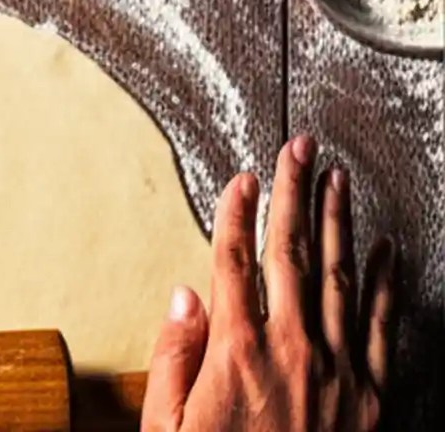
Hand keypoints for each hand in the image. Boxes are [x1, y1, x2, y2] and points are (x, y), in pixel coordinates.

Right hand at [141, 136, 395, 430]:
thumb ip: (174, 359)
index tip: (240, 182)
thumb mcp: (167, 427)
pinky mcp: (371, 394)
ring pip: (340, 276)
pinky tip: (385, 249)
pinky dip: (384, 281)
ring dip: (338, 221)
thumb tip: (183, 298)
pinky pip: (382, 323)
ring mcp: (338, 370)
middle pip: (291, 253)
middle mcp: (292, 351)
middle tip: (298, 149)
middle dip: (294, 193)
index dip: (235, 214)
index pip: (233, 262)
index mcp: (236, 354)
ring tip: (335, 179)